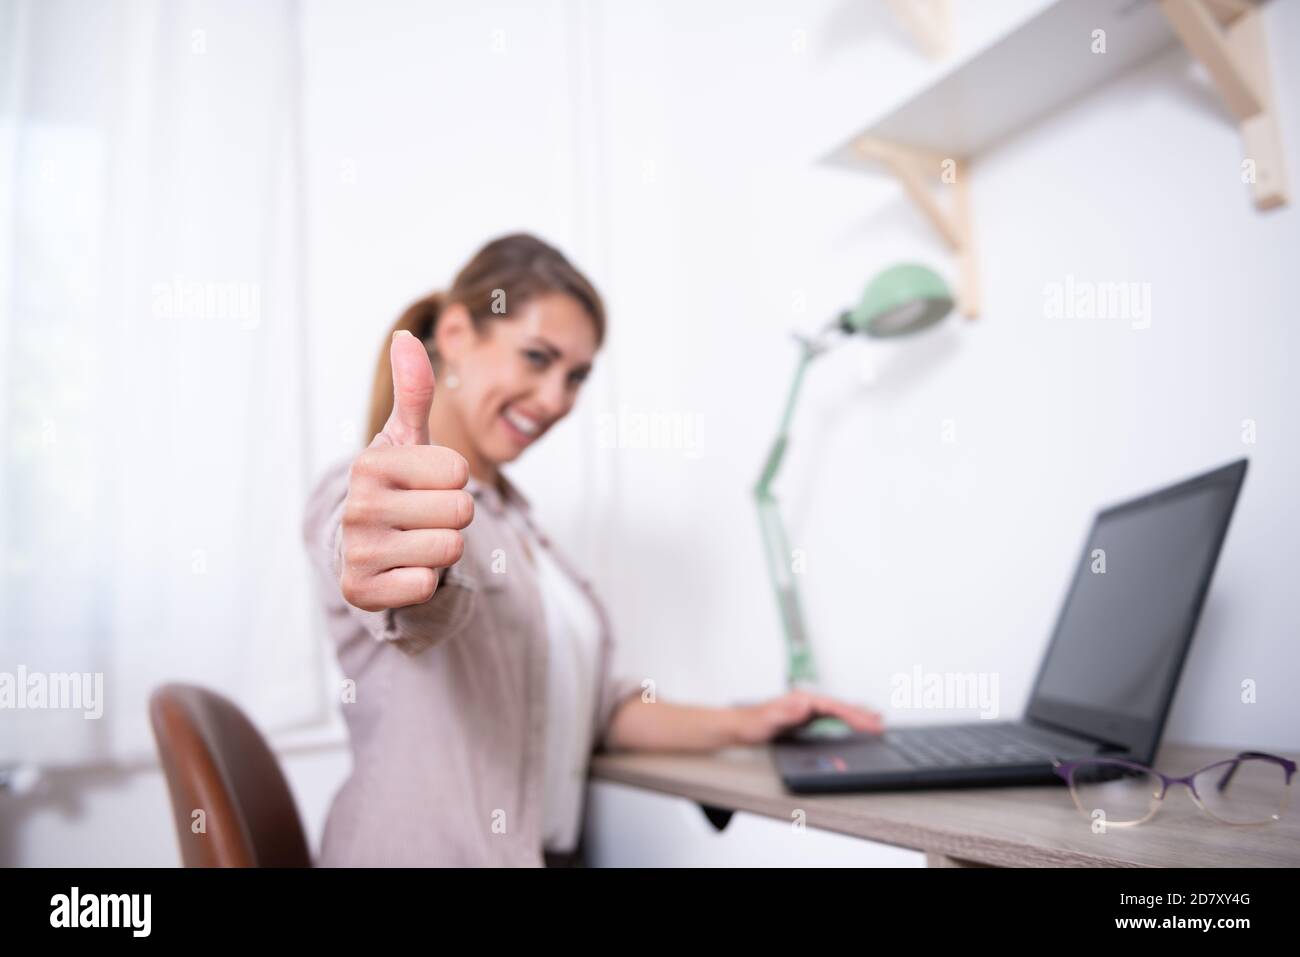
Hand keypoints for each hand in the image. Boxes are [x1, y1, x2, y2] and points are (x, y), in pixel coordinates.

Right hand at [338, 330, 473, 611]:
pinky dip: (424, 582)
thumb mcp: (407, 440)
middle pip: (460, 511)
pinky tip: (402, 571)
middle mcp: (358, 506)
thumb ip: (414, 392)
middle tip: (424, 519)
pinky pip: (425, 585)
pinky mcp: (360, 592)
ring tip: (416, 543)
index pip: (459, 471)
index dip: (454, 482)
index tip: (426, 486)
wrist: (364, 551)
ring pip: (449, 548)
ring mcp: (357, 551)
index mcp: (371, 464)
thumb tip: (408, 336)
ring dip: (442, 550)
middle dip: (453, 518)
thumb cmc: (398, 489)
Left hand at [733, 690, 883, 744]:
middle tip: (881, 724)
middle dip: (861, 715)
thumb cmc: (751, 723)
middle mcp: (806, 701)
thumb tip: (806, 704)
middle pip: (840, 707)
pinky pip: (831, 718)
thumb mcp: (768, 719)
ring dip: (857, 715)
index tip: (869, 722)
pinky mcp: (805, 718)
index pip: (834, 707)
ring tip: (876, 720)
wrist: (739, 726)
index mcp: (802, 699)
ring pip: (837, 711)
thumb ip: (787, 712)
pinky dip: (845, 719)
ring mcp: (806, 709)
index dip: (854, 715)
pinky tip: (852, 722)